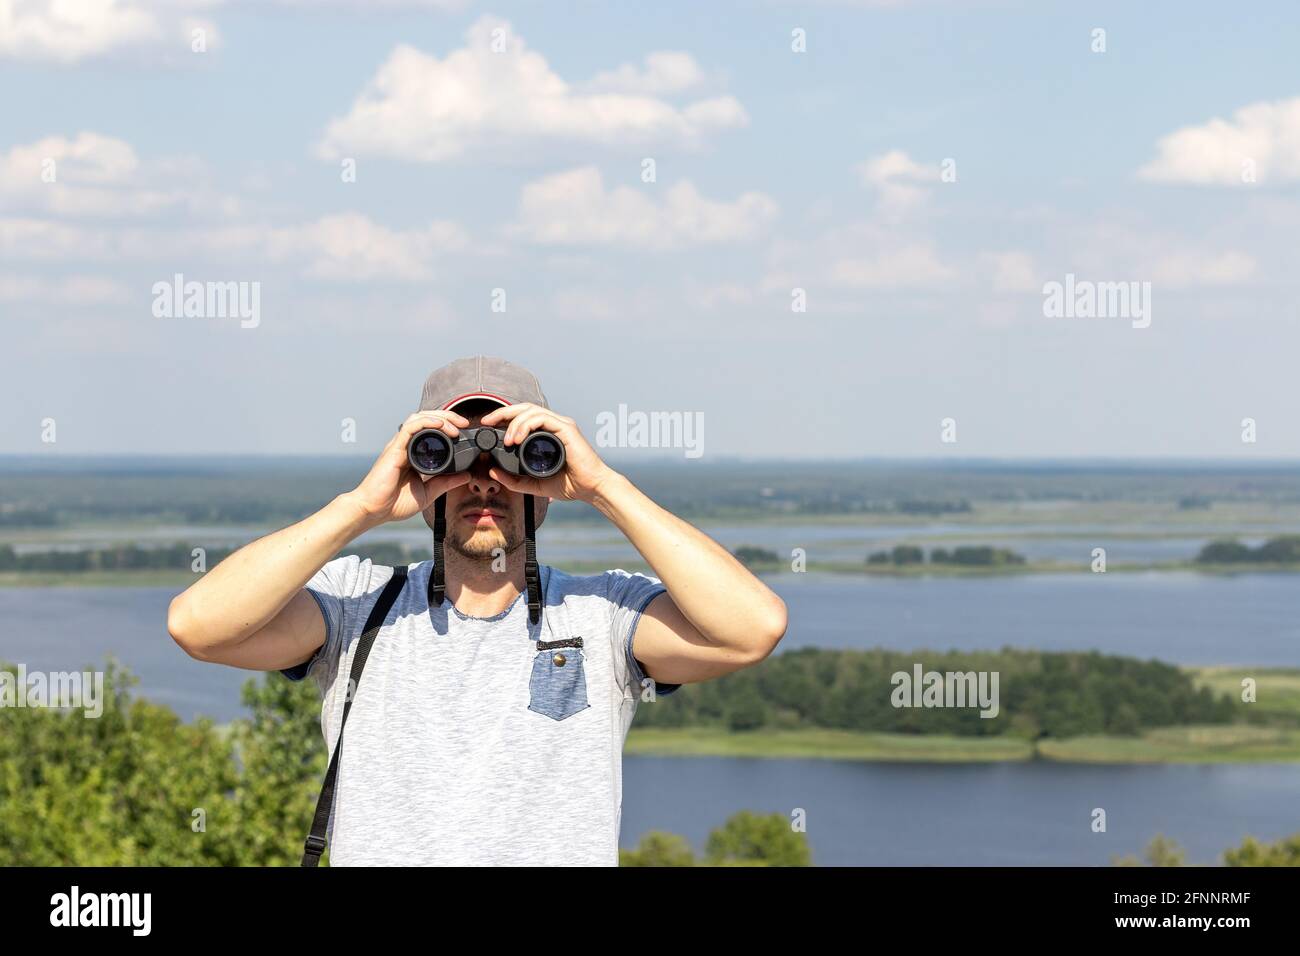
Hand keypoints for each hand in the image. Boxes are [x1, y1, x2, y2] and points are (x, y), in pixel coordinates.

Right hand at [340, 410, 471, 525]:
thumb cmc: (394, 503)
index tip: (464, 431)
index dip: (449, 425)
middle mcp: (406, 446)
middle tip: (464, 422)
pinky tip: (440, 424)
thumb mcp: (428, 492)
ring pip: (419, 418)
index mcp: (414, 454)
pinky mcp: (394, 449)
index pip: (431, 430)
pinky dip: (426, 422)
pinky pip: (410, 428)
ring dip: (439, 418)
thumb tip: (466, 475)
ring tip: (455, 425)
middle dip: (447, 416)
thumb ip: (446, 483)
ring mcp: (399, 446)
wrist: (374, 511)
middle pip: (426, 419)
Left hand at [479, 403, 617, 503]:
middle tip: (487, 422)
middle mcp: (554, 424)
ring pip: (531, 410)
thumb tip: (492, 471)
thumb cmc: (570, 484)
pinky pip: (542, 418)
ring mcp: (561, 424)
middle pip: (524, 408)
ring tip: (506, 440)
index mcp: (547, 433)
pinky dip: (526, 425)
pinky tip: (517, 438)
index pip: (522, 417)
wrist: (591, 489)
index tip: (487, 426)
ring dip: (514, 422)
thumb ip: (514, 480)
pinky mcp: (567, 428)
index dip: (503, 417)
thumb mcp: (534, 484)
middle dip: (502, 412)